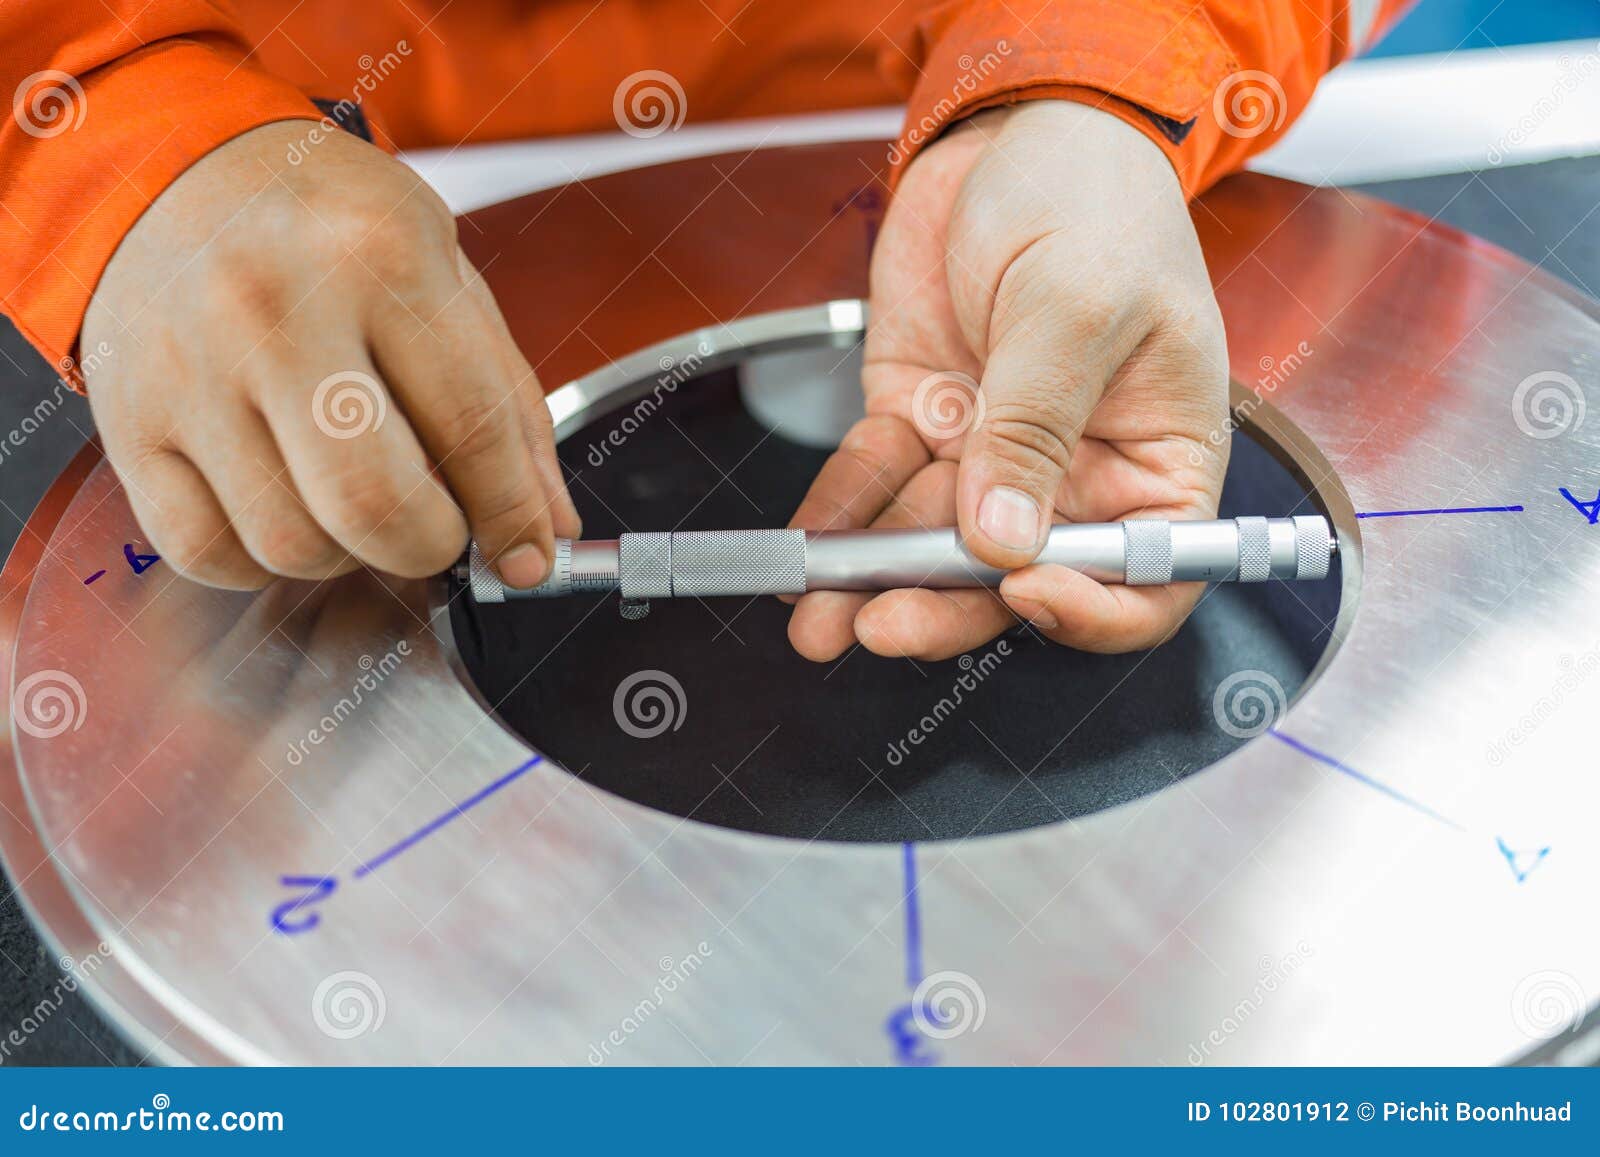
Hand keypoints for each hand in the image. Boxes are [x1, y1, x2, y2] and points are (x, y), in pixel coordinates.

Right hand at [83, 120, 578, 589]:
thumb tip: (543, 529)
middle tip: (438, 531)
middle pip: (374, 505)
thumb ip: (506, 403)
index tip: (526, 559)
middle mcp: (273, 307)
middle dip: (429, 547)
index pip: (472, 427)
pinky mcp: (127, 421)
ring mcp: (189, 367)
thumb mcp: (444, 273)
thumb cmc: (325, 227)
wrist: (172, 168)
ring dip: (346, 553)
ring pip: (291, 544)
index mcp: (378, 255)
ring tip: (352, 496)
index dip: (512, 517)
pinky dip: (261, 561)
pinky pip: (207, 552)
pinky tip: (285, 504)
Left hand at [788, 101, 1228, 660]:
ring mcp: (991, 451)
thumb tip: (1001, 537)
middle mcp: (1075, 471)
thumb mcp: (1078, 305)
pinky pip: (877, 483)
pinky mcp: (923, 419)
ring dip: (874, 581)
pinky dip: (840, 515)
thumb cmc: (1092, 200)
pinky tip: (807, 545)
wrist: (1013, 130)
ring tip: (819, 615)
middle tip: (882, 624)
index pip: (1142, 576)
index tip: (1022, 592)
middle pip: (1016, 576)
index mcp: (1157, 457)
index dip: (1089, 608)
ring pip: (934, 543)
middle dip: (945, 608)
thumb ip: (1036, 424)